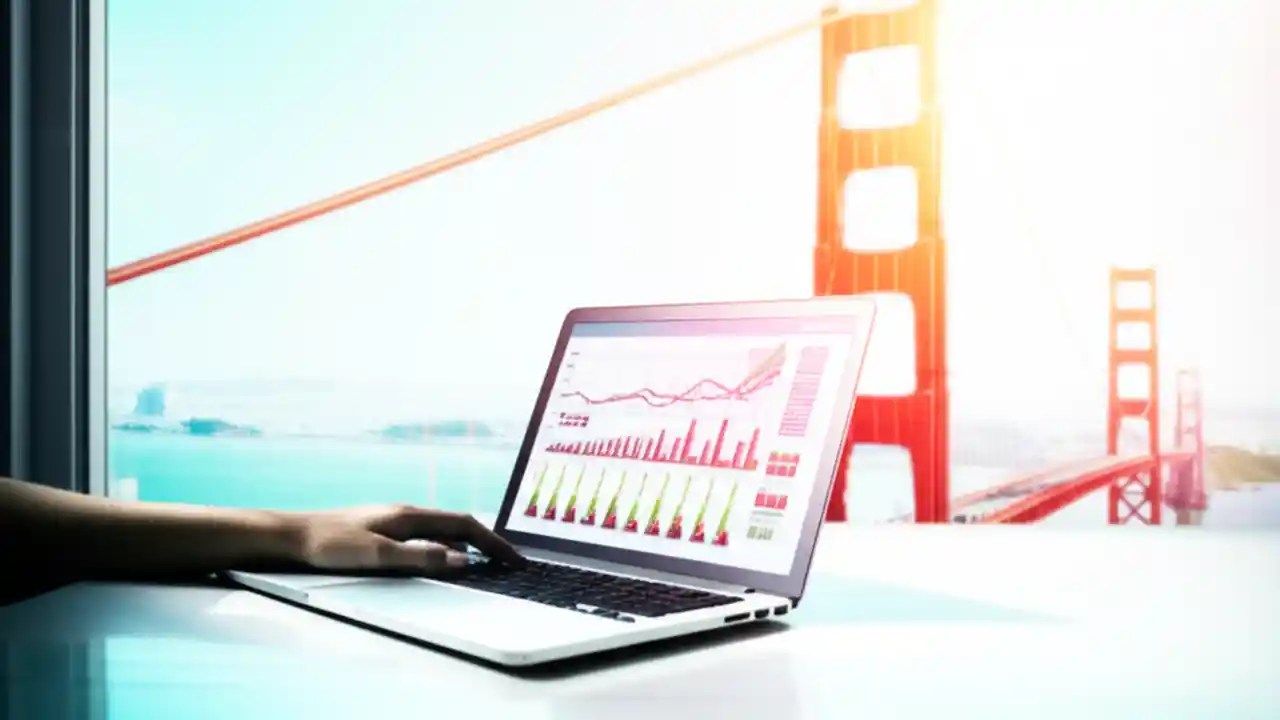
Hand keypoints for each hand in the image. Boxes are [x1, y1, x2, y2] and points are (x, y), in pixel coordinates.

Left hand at [289, 505, 525, 574]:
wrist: (291, 535)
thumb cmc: (330, 544)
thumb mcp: (377, 554)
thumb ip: (420, 557)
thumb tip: (462, 560)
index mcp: (410, 515)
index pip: (465, 525)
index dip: (493, 542)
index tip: (515, 560)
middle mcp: (407, 513)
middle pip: (459, 523)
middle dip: (488, 541)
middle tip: (510, 561)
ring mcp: (395, 519)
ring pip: (444, 528)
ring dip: (469, 542)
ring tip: (488, 560)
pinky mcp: (383, 529)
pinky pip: (429, 534)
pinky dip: (448, 544)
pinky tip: (443, 557)